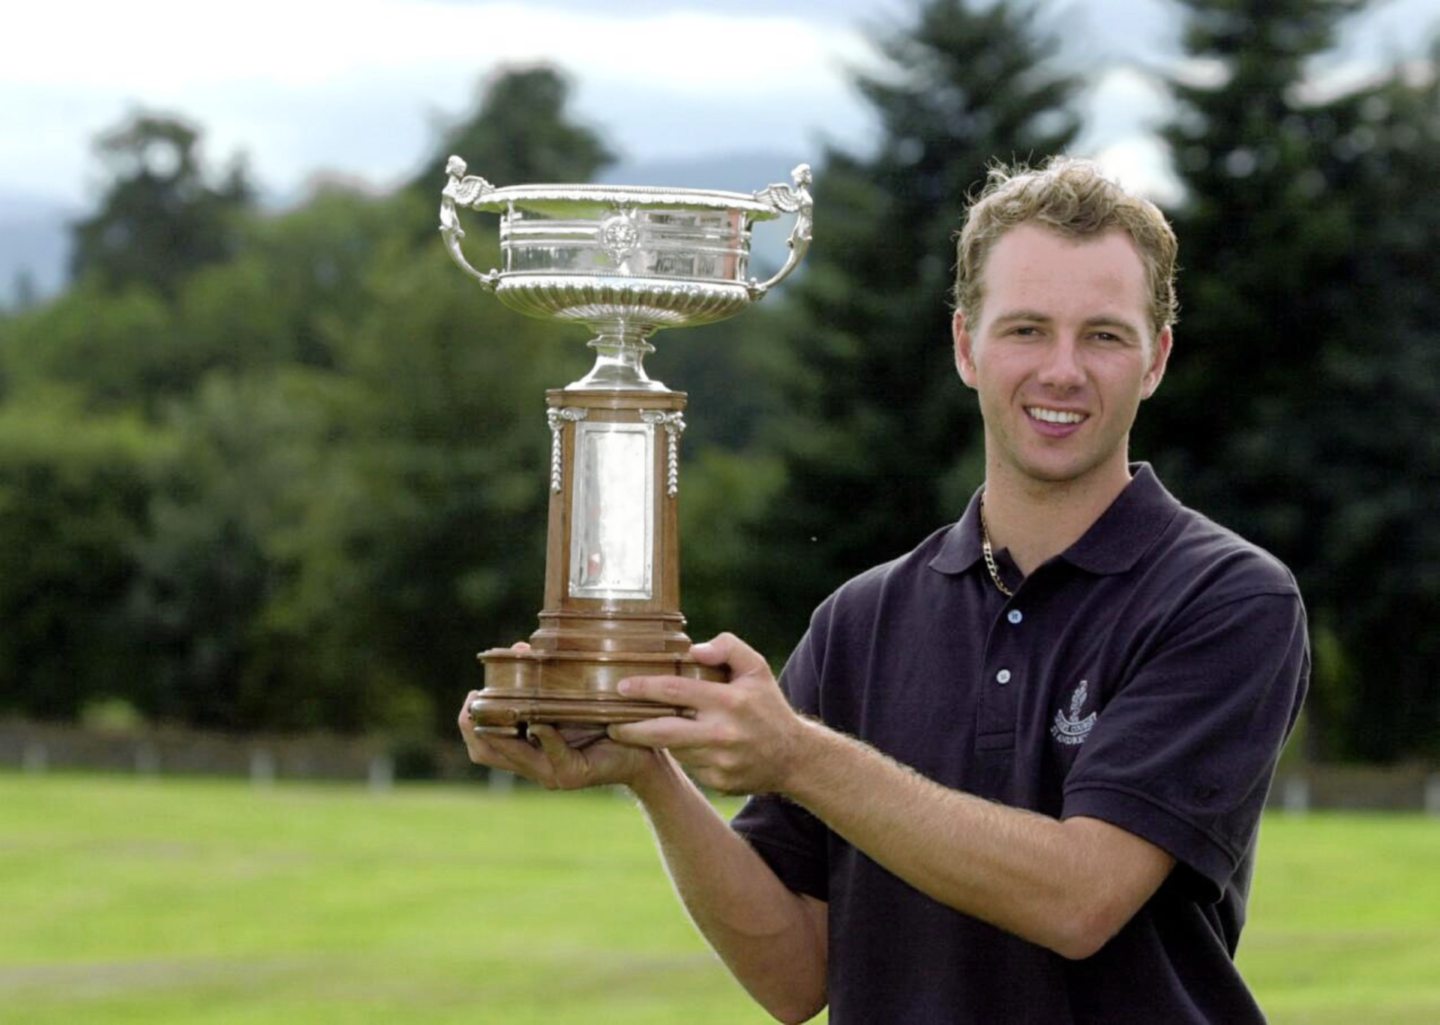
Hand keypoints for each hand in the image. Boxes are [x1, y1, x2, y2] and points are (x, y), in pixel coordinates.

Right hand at [457, 692, 664, 789]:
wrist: (644, 747)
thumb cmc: (605, 719)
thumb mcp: (567, 698)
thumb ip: (541, 682)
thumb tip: (518, 649)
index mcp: (526, 748)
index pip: (480, 742)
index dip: (470, 718)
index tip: (474, 692)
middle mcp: (531, 764)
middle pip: (482, 751)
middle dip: (473, 722)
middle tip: (477, 696)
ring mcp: (549, 773)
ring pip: (506, 755)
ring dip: (500, 728)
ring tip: (498, 702)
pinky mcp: (570, 774)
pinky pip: (549, 754)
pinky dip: (542, 736)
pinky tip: (539, 721)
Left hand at [608, 633, 808, 794]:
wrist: (794, 757)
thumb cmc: (768, 706)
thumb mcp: (756, 668)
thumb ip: (727, 647)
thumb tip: (692, 649)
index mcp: (728, 701)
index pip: (675, 691)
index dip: (644, 688)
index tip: (620, 686)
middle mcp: (722, 733)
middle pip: (662, 732)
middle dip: (630, 729)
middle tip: (609, 724)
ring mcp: (719, 762)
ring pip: (674, 749)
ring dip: (656, 740)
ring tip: (638, 729)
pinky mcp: (717, 782)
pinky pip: (689, 765)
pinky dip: (682, 754)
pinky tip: (681, 746)